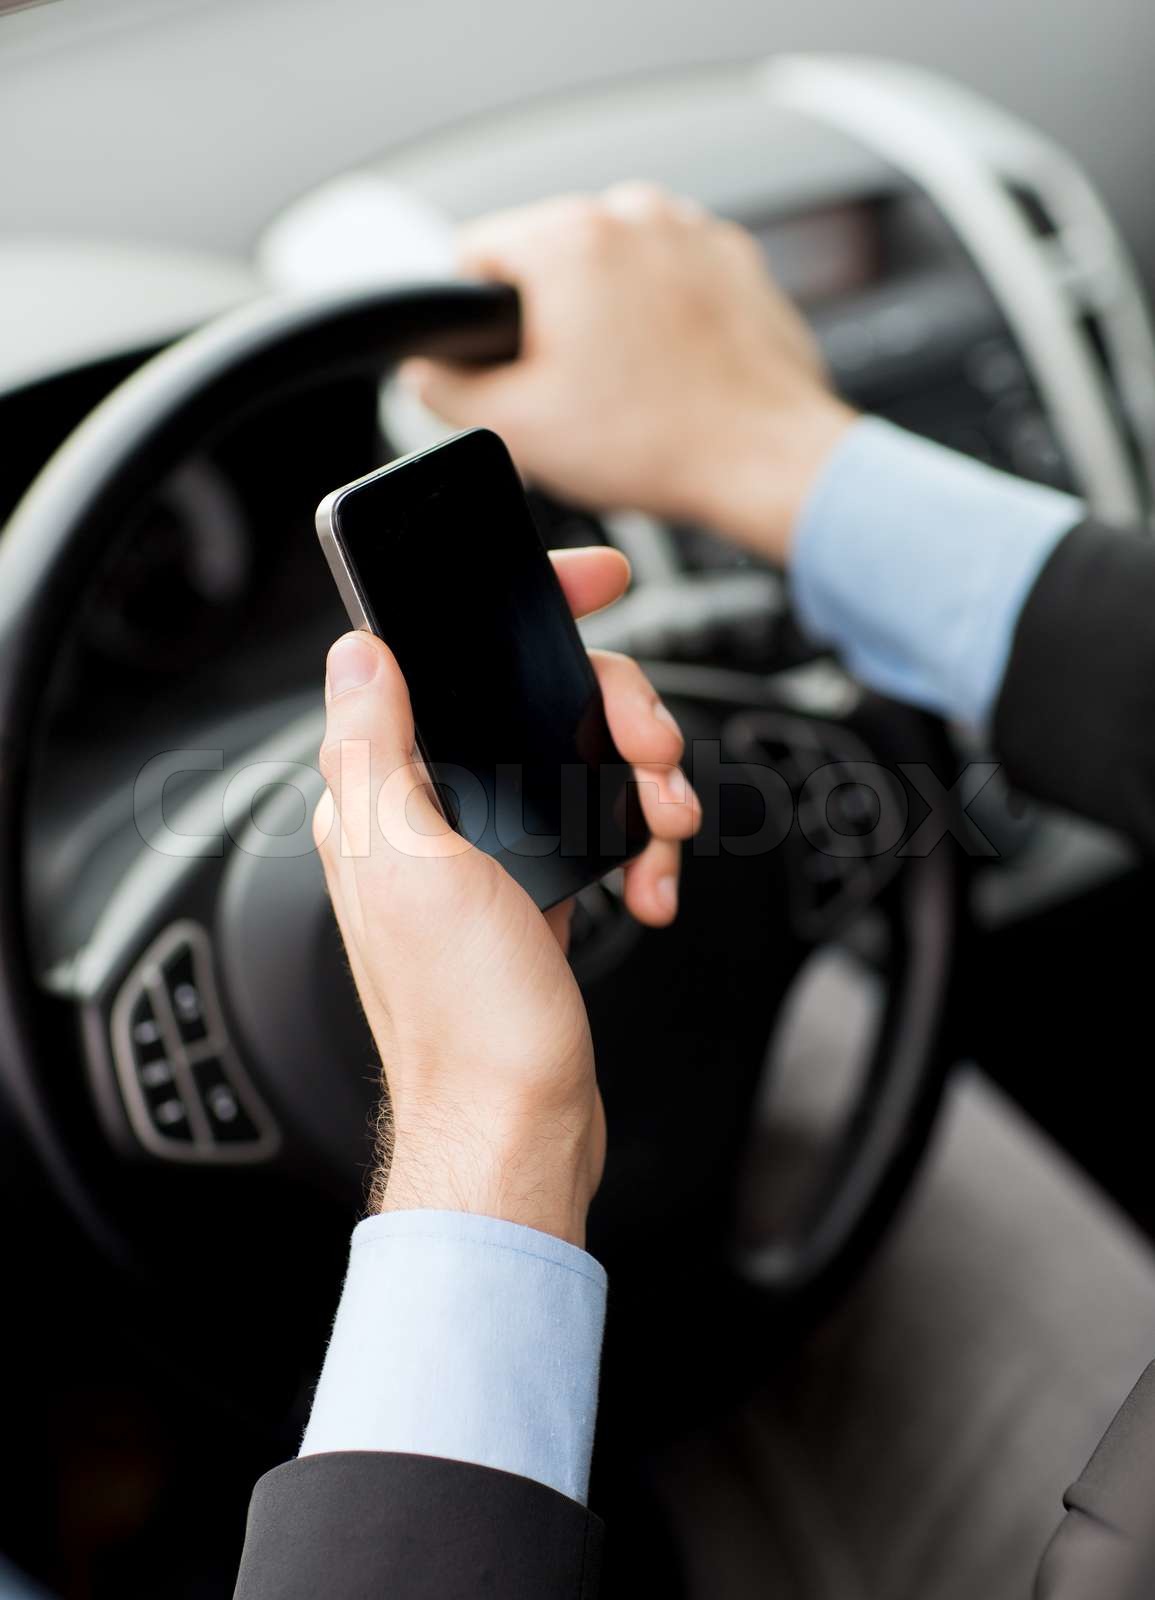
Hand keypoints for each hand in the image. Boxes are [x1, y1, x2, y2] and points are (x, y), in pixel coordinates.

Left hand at [314, 546, 698, 1246]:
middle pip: (539, 705)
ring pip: (582, 764)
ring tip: (668, 828)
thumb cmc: (464, 1015)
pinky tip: (651, 885)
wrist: (518, 1125)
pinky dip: (639, 849)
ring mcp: (490, 852)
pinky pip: (599, 832)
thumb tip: (356, 650)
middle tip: (656, 752)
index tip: (592, 583)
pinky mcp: (535, 889)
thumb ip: (376, 749)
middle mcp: (433, 815)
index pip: (443, 660)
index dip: (522, 608)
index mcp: (387, 795)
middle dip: (617, 714)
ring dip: (642, 783)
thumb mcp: (409, 864)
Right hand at [402, 183, 856, 565]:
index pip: (475, 252)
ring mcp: (692, 232)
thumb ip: (445, 389)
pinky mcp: (734, 262)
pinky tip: (670, 378)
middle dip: (548, 323)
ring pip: (611, 271)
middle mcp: (633, 212)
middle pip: (547, 260)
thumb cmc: (657, 443)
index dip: (474, 320)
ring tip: (628, 390)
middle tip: (573, 395)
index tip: (500, 367)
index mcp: (569, 237)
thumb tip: (426, 368)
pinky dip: (661, 322)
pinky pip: (669, 282)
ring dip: (605, 320)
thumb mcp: (517, 427)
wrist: (767, 462)